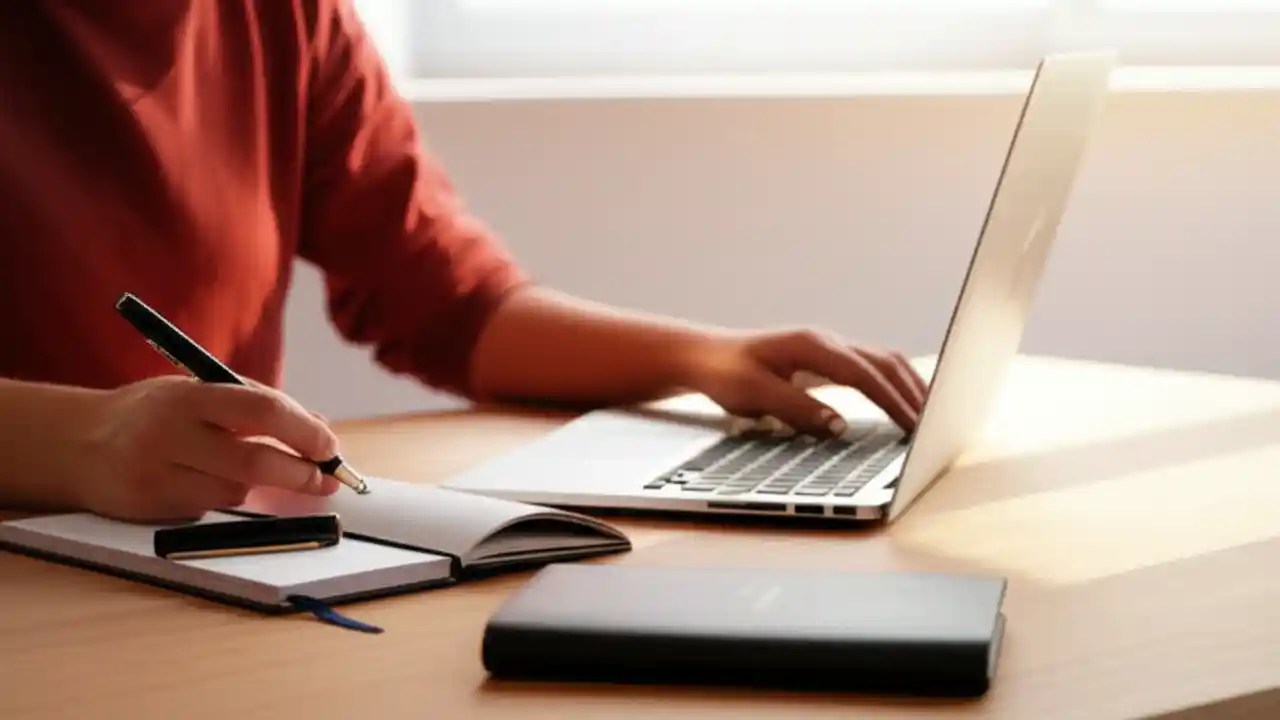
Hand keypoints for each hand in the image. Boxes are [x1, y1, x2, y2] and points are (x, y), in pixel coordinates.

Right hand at [70, 376, 340, 521]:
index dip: (303, 430)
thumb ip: (256, 403)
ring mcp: (158, 472)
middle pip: (254, 460)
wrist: (76, 443)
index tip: (329, 446)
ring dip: (257, 484)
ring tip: (245, 467)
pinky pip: (210, 507)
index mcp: (190, 394)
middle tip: (325, 479)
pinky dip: (224, 496)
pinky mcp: (151, 506)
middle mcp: (171, 432)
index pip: (262, 409)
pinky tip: (204, 480)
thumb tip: (320, 425)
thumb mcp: (198, 390)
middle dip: (300, 473)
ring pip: (236, 490)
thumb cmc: (154, 413)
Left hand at [683, 329, 927, 436]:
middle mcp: (825, 341)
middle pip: (883, 362)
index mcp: (811, 346)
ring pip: (882, 362)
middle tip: (937, 425)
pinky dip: (892, 384)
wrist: (704, 355)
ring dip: (907, 386)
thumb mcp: (753, 394)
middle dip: (912, 393)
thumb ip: (797, 409)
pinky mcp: (825, 359)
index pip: (864, 373)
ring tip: (930, 415)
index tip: (914, 425)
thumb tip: (839, 425)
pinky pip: (870, 368)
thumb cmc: (725, 373)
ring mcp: (827, 348)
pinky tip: (903, 403)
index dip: (891, 400)